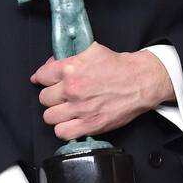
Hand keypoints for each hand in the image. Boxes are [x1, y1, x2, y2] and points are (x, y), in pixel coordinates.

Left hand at [30, 43, 170, 141]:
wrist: (140, 81)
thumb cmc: (119, 67)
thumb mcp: (91, 50)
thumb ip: (69, 56)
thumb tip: (52, 64)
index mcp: (71, 69)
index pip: (42, 76)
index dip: (43, 78)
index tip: (45, 81)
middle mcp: (72, 89)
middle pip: (44, 98)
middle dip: (51, 95)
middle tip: (60, 95)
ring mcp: (80, 109)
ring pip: (49, 116)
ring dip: (56, 113)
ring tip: (64, 110)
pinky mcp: (89, 125)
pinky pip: (62, 132)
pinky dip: (64, 129)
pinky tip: (70, 122)